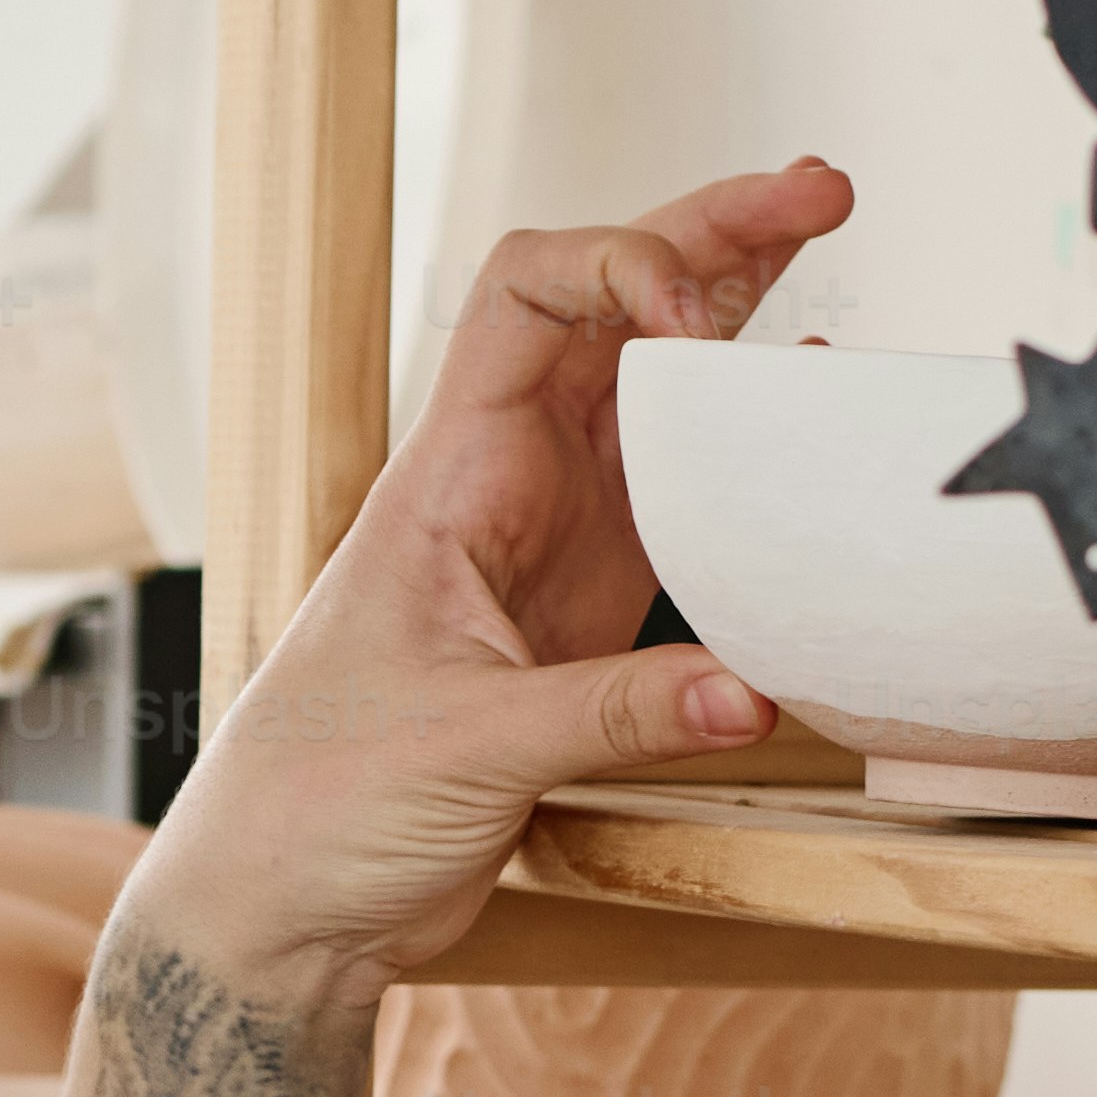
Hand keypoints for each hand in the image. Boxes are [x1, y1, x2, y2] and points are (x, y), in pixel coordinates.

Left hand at [129, 161, 853, 1011]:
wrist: (277, 904)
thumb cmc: (313, 807)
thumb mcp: (465, 751)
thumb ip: (613, 717)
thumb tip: (753, 690)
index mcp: (448, 479)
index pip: (528, 295)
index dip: (625, 267)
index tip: (702, 321)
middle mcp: (498, 489)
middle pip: (609, 317)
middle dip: (708, 240)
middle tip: (818, 192)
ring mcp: (544, 547)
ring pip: (650, 396)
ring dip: (731, 317)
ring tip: (818, 239)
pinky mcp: (578, 619)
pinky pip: (673, 503)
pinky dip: (739, 448)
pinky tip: (792, 409)